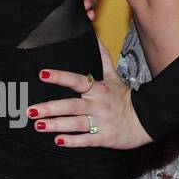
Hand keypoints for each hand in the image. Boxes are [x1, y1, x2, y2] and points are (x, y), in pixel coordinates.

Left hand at [26, 40, 150, 150]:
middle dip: (50, 108)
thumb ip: (102, 58)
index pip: (77, 80)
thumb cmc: (125, 98)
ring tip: (38, 125)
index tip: (42, 74)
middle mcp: (98, 105)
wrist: (147, 121)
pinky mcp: (105, 138)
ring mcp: (101, 122)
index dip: (59, 77)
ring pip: (76, 124)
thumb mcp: (114, 77)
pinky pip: (87, 140)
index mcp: (98, 89)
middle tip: (30, 110)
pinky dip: (73, 141)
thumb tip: (95, 37)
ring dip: (56, 125)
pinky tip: (58, 141)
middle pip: (71, 106)